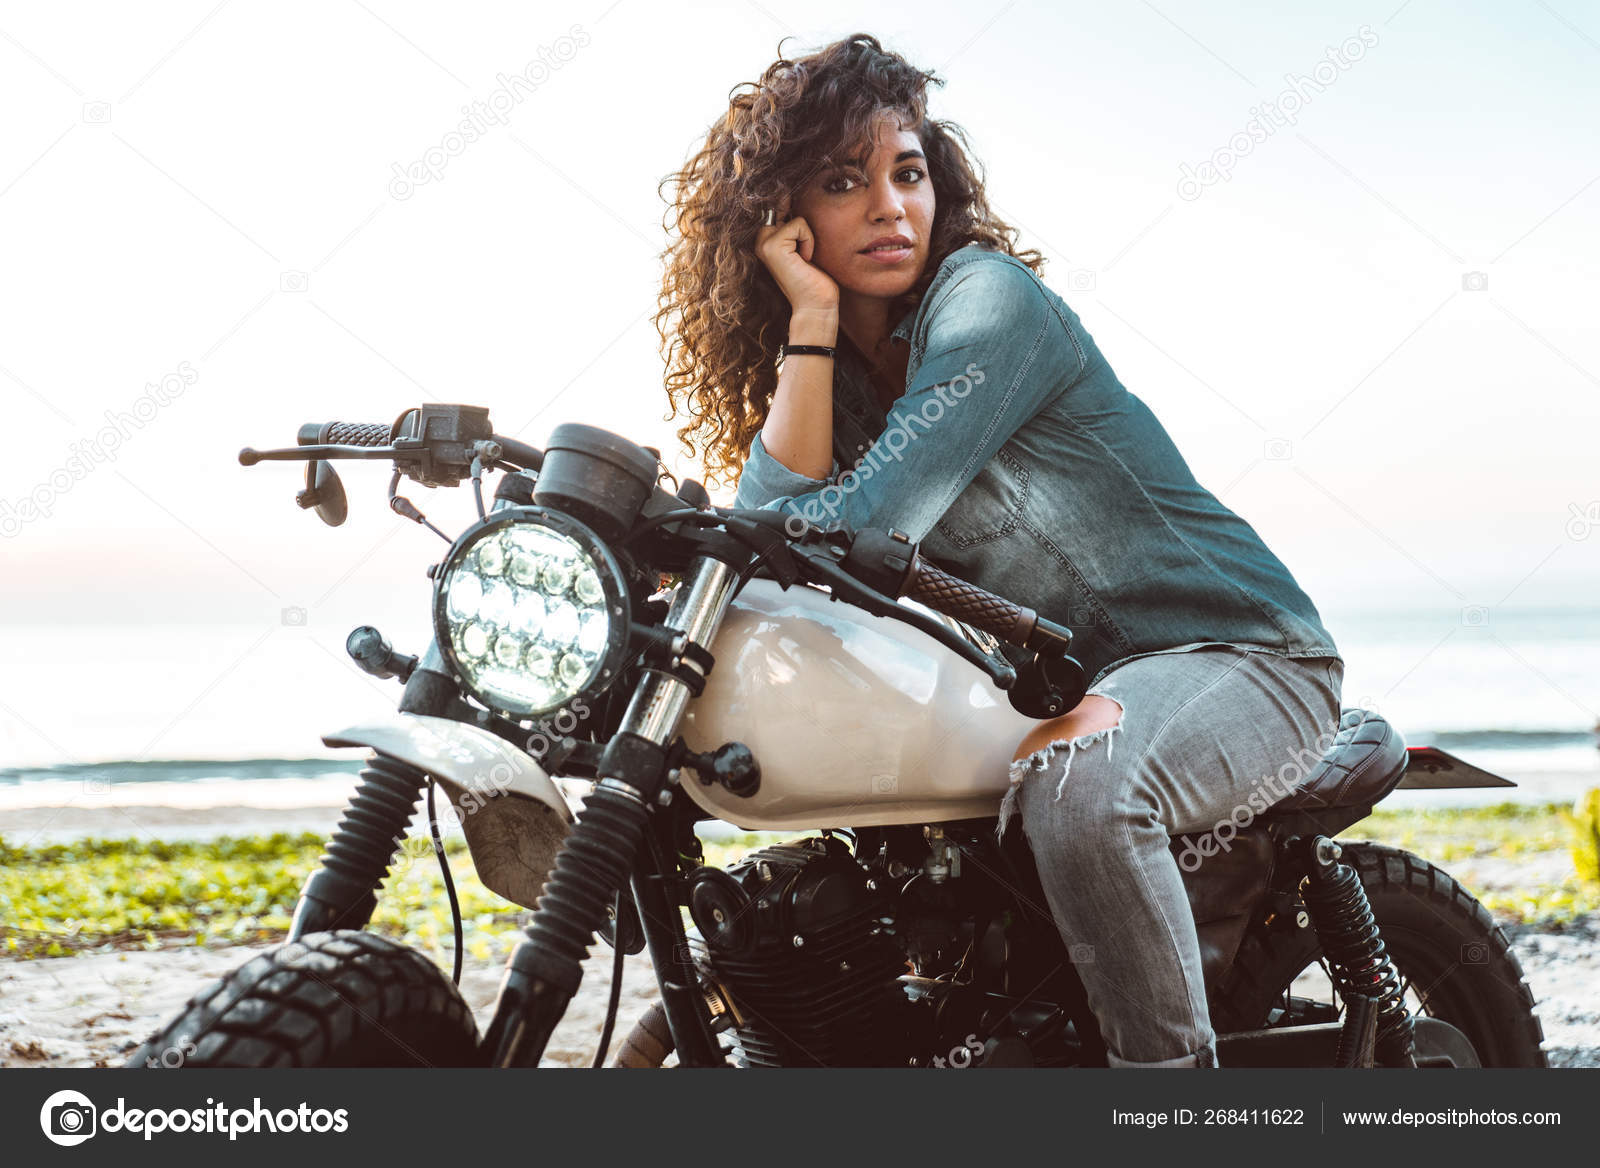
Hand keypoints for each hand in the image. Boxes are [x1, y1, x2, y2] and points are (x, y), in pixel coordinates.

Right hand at [754, 192, 839, 320]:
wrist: (816, 305)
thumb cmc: (816, 279)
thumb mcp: (805, 245)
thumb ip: (796, 225)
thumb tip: (792, 194)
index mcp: (767, 240)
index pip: (778, 206)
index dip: (790, 205)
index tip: (793, 204)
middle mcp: (761, 240)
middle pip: (785, 207)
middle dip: (802, 226)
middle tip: (804, 254)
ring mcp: (763, 243)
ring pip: (794, 218)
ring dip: (807, 236)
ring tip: (804, 258)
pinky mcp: (772, 246)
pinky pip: (798, 224)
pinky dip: (808, 241)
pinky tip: (805, 260)